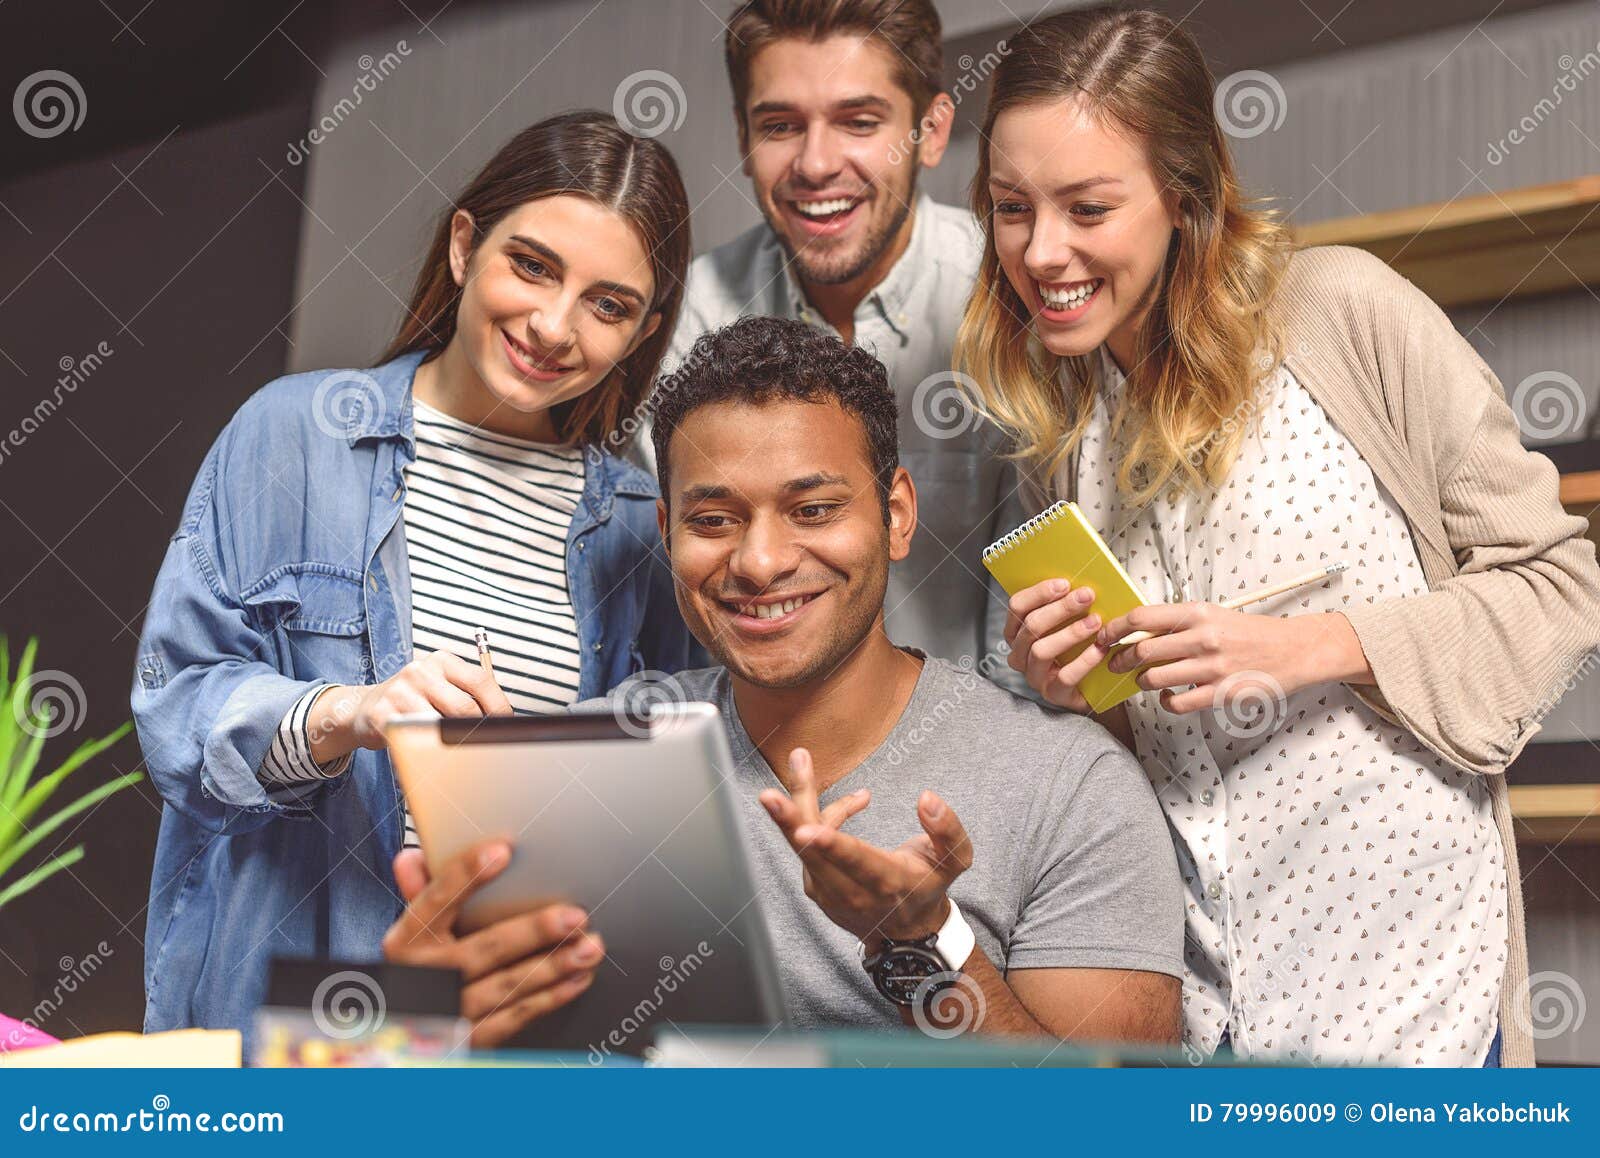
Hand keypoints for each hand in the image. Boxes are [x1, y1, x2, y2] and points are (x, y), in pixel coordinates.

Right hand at [310, 649, 512, 760]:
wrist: (365, 708)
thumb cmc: (413, 699)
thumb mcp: (441, 686)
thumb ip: (469, 696)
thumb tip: (502, 720)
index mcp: (441, 660)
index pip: (481, 681)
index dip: (499, 707)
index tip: (506, 724)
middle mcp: (420, 671)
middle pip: (464, 708)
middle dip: (477, 731)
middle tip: (482, 744)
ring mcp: (399, 691)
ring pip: (440, 726)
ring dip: (452, 743)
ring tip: (453, 749)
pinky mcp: (382, 715)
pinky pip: (415, 738)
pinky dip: (426, 749)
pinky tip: (426, 749)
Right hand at [382, 837, 603, 1049]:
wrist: (404, 1032)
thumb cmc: (419, 969)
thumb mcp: (411, 933)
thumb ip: (420, 894)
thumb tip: (413, 858)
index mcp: (406, 941)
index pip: (435, 900)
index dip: (467, 875)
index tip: (502, 851)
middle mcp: (425, 976)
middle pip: (483, 949)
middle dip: (533, 931)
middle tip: (575, 916)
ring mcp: (447, 1011)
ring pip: (506, 987)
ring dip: (553, 967)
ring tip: (589, 948)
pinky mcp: (469, 1040)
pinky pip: (515, 1018)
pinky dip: (550, 999)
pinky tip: (577, 978)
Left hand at [758, 749, 971, 948]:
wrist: (905, 934)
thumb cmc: (928, 885)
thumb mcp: (955, 861)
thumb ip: (948, 830)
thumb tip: (928, 798)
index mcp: (887, 882)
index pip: (855, 862)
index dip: (830, 844)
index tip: (806, 830)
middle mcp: (851, 892)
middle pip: (813, 854)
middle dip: (790, 821)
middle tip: (769, 796)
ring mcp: (827, 893)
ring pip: (803, 844)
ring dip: (799, 801)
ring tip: (801, 759)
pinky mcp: (814, 887)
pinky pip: (807, 846)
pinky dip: (818, 817)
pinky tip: (851, 804)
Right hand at [1003, 578, 1106, 712]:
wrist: (1096, 685)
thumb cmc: (1079, 648)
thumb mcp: (1068, 623)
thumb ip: (1066, 605)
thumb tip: (1079, 582)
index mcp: (1018, 632)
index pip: (1017, 607)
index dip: (1039, 593)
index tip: (1064, 583)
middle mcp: (1020, 654)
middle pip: (1031, 626)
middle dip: (1060, 609)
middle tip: (1086, 597)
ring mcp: (1034, 676)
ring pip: (1041, 650)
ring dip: (1070, 633)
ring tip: (1095, 622)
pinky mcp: (1053, 694)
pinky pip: (1064, 676)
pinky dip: (1083, 661)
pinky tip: (1099, 649)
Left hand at [1097, 602, 1347, 713]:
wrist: (1292, 650)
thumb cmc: (1248, 632)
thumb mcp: (1212, 615)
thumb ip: (1177, 622)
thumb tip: (1136, 629)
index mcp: (1197, 613)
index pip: (1141, 617)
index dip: (1115, 628)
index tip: (1103, 636)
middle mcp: (1202, 638)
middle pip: (1141, 650)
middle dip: (1120, 660)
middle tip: (1115, 664)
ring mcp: (1212, 667)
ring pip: (1154, 678)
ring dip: (1140, 682)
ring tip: (1143, 680)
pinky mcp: (1221, 693)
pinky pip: (1177, 703)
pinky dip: (1165, 702)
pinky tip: (1169, 697)